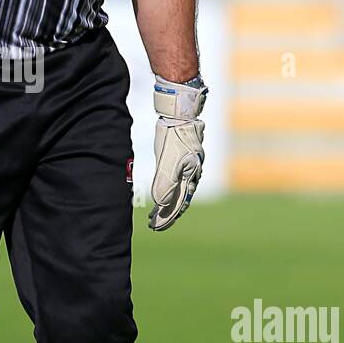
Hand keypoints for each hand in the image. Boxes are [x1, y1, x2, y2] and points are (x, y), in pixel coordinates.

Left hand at [149, 76, 205, 230]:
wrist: (179, 116)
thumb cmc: (175, 137)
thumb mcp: (170, 160)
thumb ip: (166, 182)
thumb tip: (161, 203)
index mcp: (190, 176)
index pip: (179, 203)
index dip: (168, 216)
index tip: (156, 226)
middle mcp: (190, 175)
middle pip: (178, 200)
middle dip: (166, 214)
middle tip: (153, 225)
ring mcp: (185, 169)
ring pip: (176, 193)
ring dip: (165, 205)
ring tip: (153, 216)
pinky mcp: (179, 163)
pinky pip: (173, 183)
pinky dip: (166, 193)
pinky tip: (159, 197)